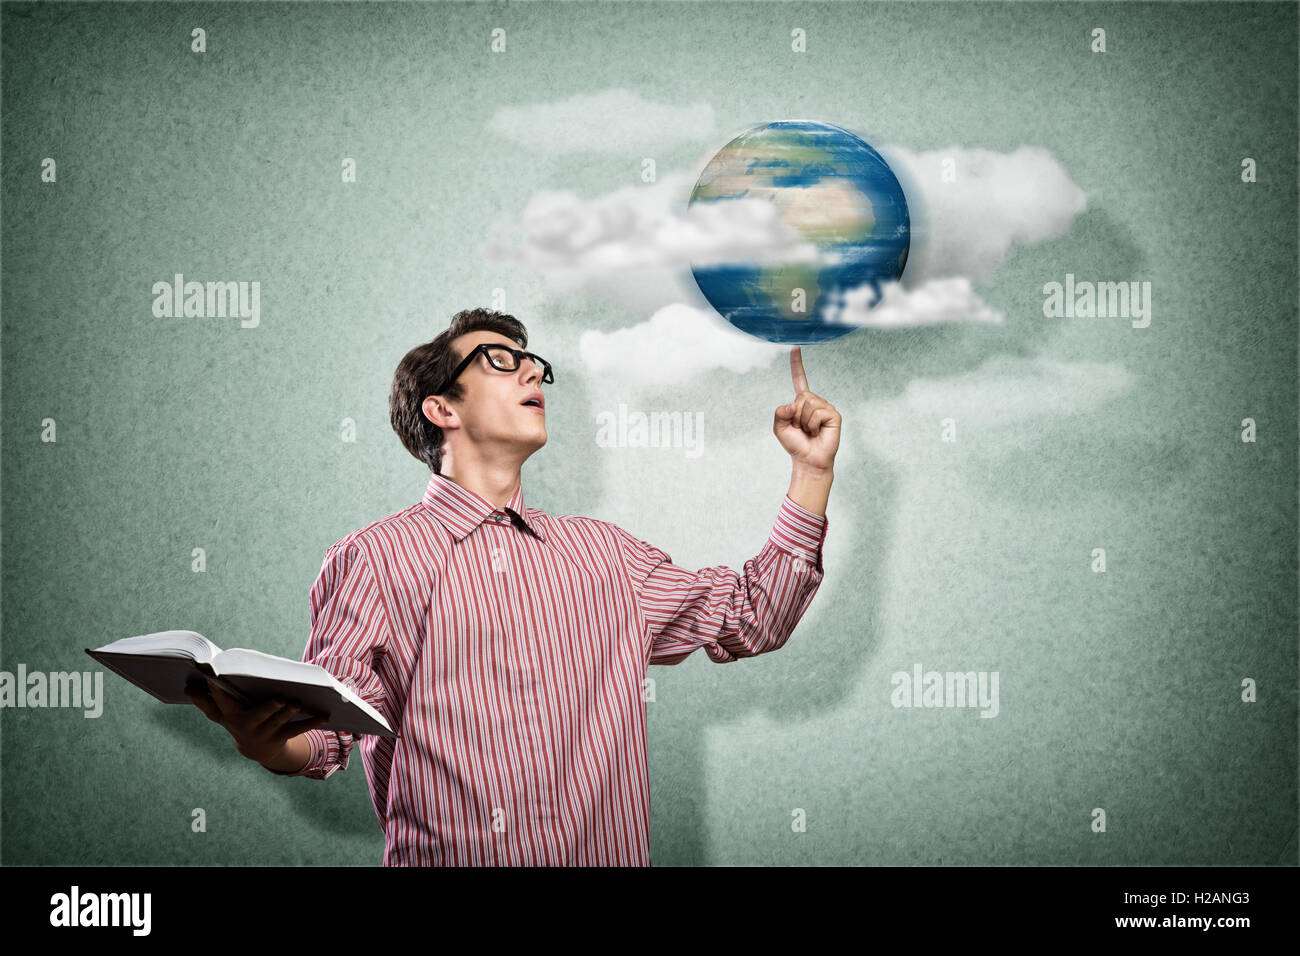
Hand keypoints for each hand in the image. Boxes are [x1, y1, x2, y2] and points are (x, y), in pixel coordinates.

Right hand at [185, 679, 328, 766]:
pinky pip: (296, 729)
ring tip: (296, 702)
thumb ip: (206, 697)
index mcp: (226, 716)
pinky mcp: (279, 738)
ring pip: (276, 723)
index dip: (214, 694)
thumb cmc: (238, 717)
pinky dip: (312, 722)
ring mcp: (262, 733)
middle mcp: (243, 726)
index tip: (213, 679)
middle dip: (265, 708)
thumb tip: (187, 682)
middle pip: (253, 716)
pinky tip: (325, 715)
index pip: (216, 705)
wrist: (256, 749)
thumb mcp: (221, 710)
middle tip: (277, 697)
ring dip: (287, 713)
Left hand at [773, 347, 840, 472]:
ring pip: (808, 405)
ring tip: (809, 432)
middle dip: (796, 416)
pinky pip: (817, 413)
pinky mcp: (834, 415)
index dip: (797, 365)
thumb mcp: (779, 428)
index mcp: (801, 402)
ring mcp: (826, 407)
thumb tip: (793, 405)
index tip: (795, 347)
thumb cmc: (795, 444)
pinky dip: (812, 425)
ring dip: (804, 422)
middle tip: (801, 429)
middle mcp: (815, 401)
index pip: (799, 380)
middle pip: (801, 397)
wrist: (808, 460)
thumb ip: (779, 413)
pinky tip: (817, 432)